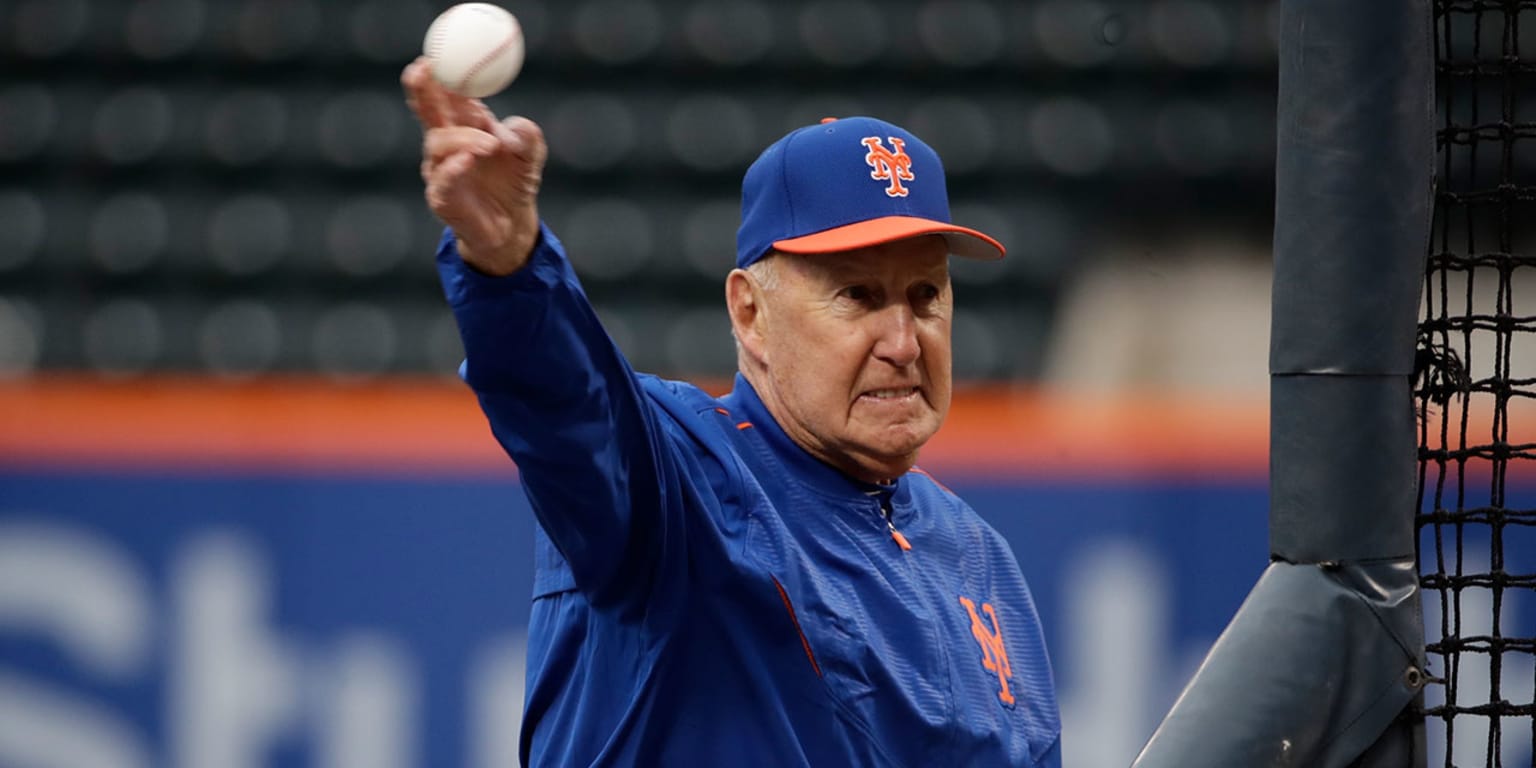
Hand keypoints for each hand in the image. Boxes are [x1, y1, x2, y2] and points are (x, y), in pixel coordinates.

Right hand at [401, 56, 546, 275]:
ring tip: (491, 145)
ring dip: (463, 138)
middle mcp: (447, 143)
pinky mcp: (441, 197)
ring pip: (439, 144)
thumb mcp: (531, 156)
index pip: (448, 93)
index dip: (441, 74)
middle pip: (427, 110)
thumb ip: (528, 137)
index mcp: (466, 124)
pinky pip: (442, 179)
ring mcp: (440, 169)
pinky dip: (453, 167)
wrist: (512, 225)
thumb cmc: (516, 182)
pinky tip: (466, 159)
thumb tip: (516, 126)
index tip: (437, 55)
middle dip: (422, 88)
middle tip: (424, 68)